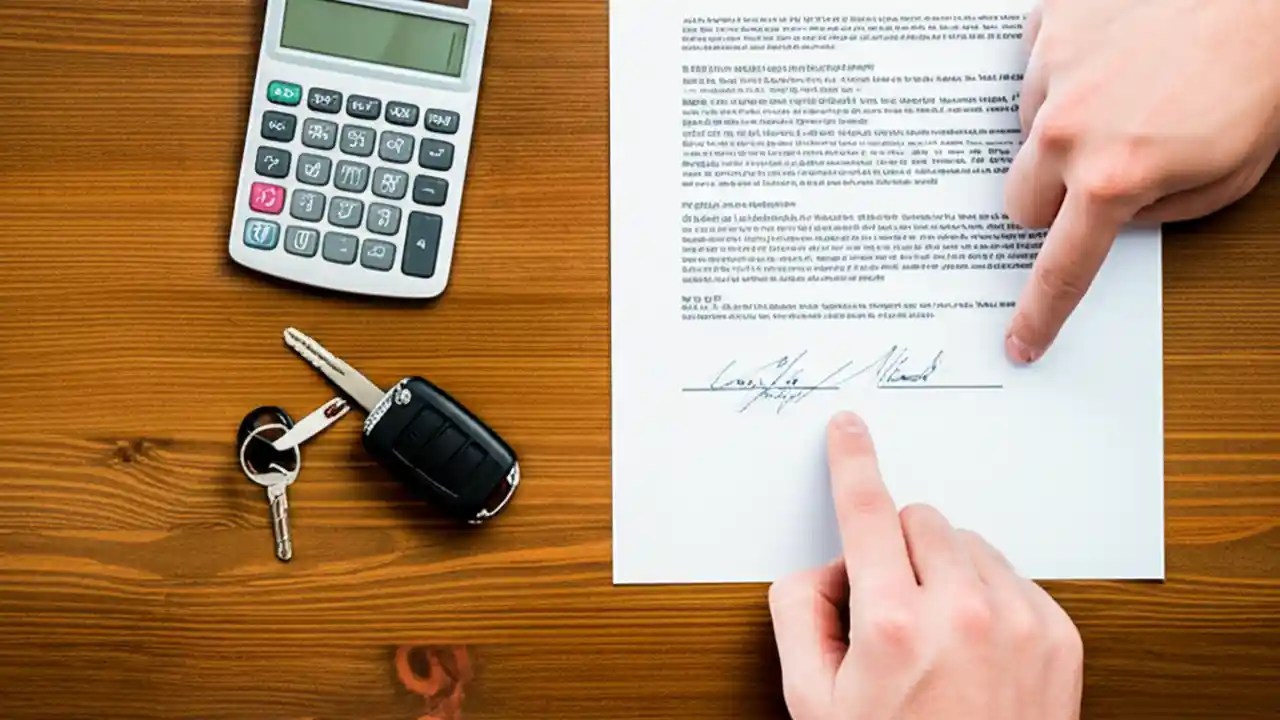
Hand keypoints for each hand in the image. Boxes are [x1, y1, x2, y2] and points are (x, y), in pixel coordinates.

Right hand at [768, 412, 1082, 719]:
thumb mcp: (811, 699)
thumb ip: (798, 614)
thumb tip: (823, 570)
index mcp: (894, 625)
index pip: (866, 511)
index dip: (852, 461)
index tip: (849, 430)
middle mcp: (962, 614)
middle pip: (918, 519)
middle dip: (894, 547)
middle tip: (886, 605)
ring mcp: (1019, 622)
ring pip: (966, 544)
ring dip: (943, 570)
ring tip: (935, 634)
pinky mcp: (1057, 635)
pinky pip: (1010, 575)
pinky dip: (986, 595)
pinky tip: (974, 647)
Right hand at [1004, 0, 1279, 363]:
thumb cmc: (1260, 67)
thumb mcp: (1228, 175)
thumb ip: (1157, 215)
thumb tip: (1114, 221)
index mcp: (1111, 178)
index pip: (1058, 268)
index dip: (1039, 311)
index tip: (1021, 339)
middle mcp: (1067, 128)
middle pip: (1020, 199)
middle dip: (1052, 199)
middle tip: (1098, 173)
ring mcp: (1051, 70)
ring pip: (1027, 130)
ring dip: (1065, 124)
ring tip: (1127, 90)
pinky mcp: (1051, 20)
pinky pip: (1035, 62)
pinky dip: (1068, 66)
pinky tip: (1113, 53)